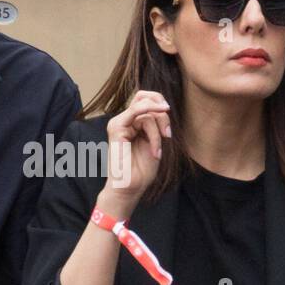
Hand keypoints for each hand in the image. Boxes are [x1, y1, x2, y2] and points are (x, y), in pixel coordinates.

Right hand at [100, 90, 170, 213]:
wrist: (129, 188)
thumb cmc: (141, 170)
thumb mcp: (155, 142)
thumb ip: (156, 124)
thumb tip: (163, 108)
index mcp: (132, 123)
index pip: (146, 100)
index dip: (160, 106)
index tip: (168, 131)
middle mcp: (124, 120)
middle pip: (144, 96)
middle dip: (160, 109)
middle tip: (167, 133)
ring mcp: (119, 123)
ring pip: (146, 110)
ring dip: (157, 131)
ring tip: (156, 151)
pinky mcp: (116, 128)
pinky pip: (137, 112)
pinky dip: (152, 124)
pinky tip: (161, 133)